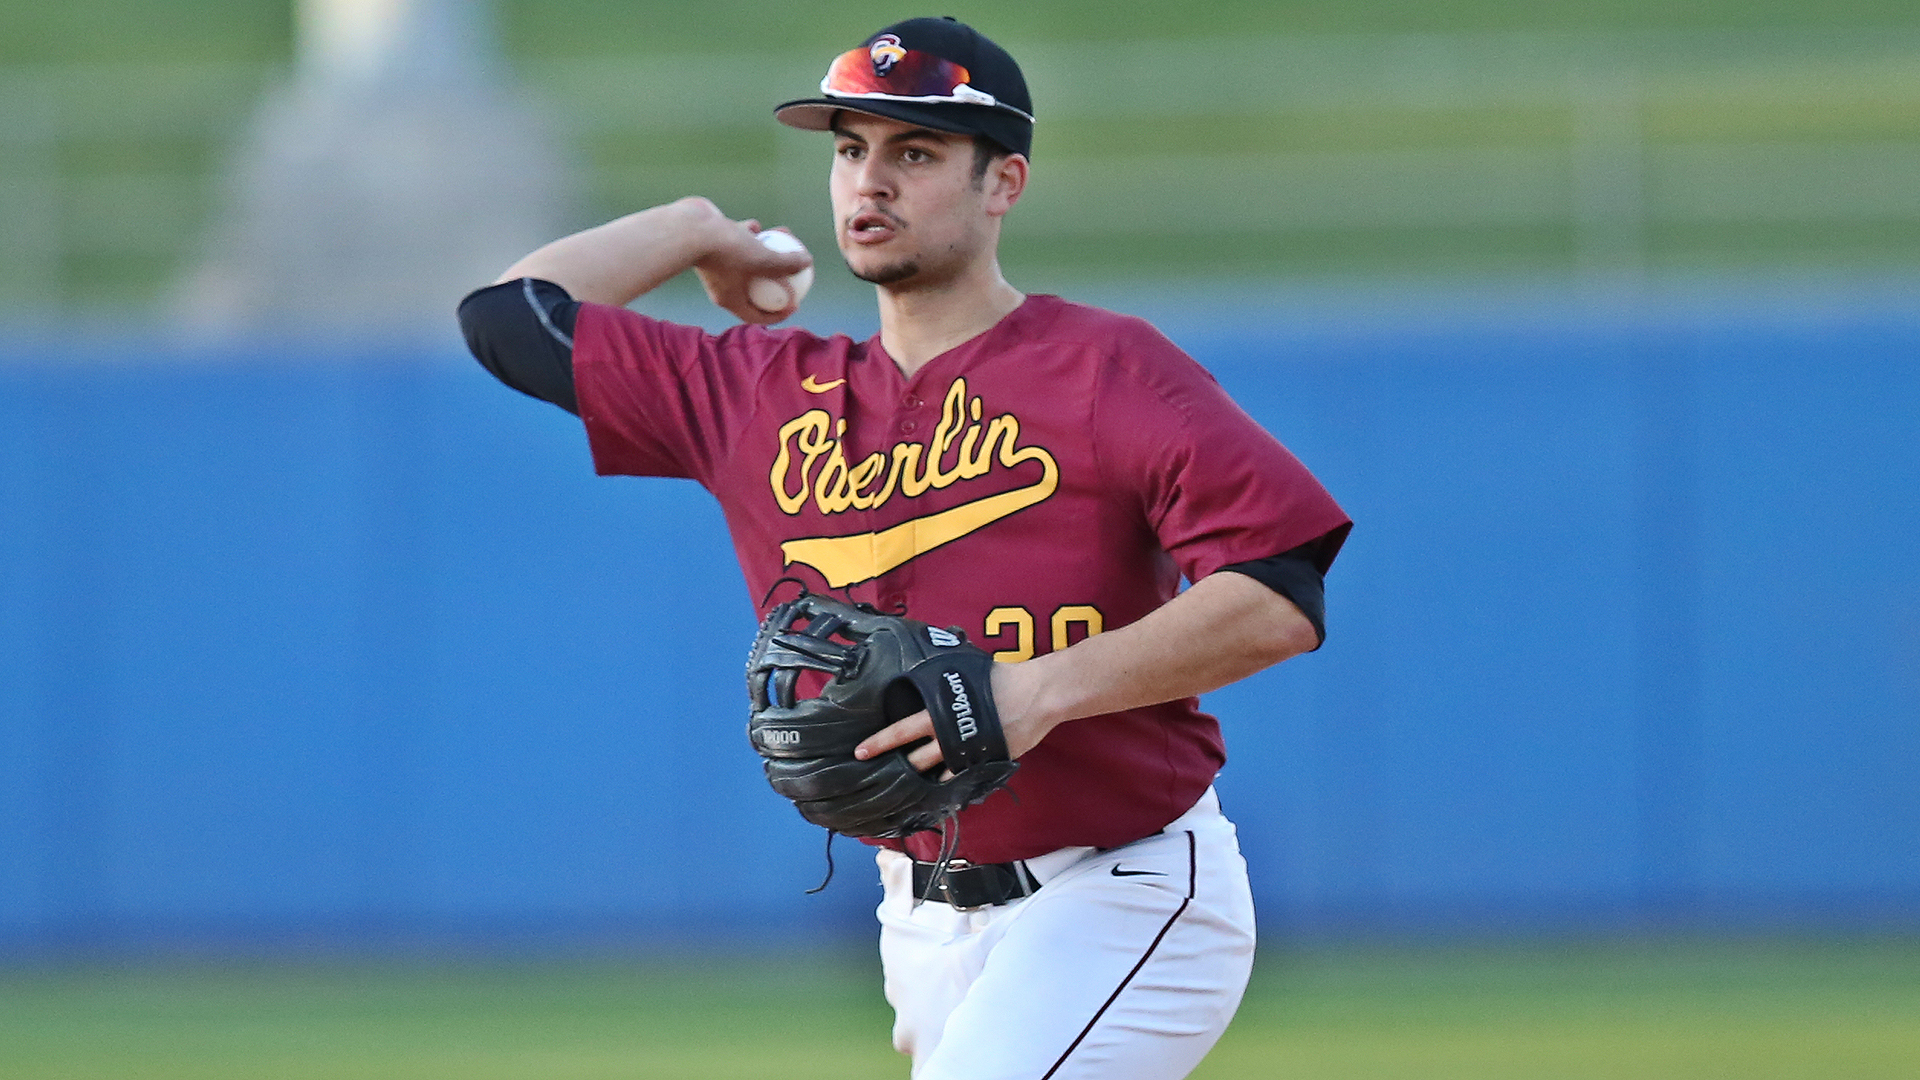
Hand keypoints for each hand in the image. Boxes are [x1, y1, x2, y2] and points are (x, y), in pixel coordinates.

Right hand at [691, 214, 813, 324]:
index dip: (779, 314)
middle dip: (776, 280)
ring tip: (781, 240)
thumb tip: (807, 262)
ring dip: (765, 251)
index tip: (796, 303)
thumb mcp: (763, 259)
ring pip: (746, 261)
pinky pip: (733, 242)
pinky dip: (745, 235)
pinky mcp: (712, 246)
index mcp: (730, 299)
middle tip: (793, 273)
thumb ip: (786, 264)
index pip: (757, 315)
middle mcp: (722, 284)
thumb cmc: (725, 249)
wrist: (690, 228)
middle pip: (755, 288)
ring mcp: (717, 264)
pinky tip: (757, 225)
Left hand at [855, 661, 1056, 773]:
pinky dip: (950, 781)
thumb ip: (937, 682)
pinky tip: (941, 785)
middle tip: (882, 775)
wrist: (1034, 696)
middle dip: (898, 769)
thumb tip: (919, 680)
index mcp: (938, 714)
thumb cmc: (996, 678)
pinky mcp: (984, 764)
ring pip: (937, 774)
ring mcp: (967, 755)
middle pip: (915, 761)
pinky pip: (961, 777)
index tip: (860, 752)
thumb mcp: (958, 672)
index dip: (879, 742)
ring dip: (923, 779)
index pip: (901, 732)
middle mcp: (948, 738)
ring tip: (909, 784)